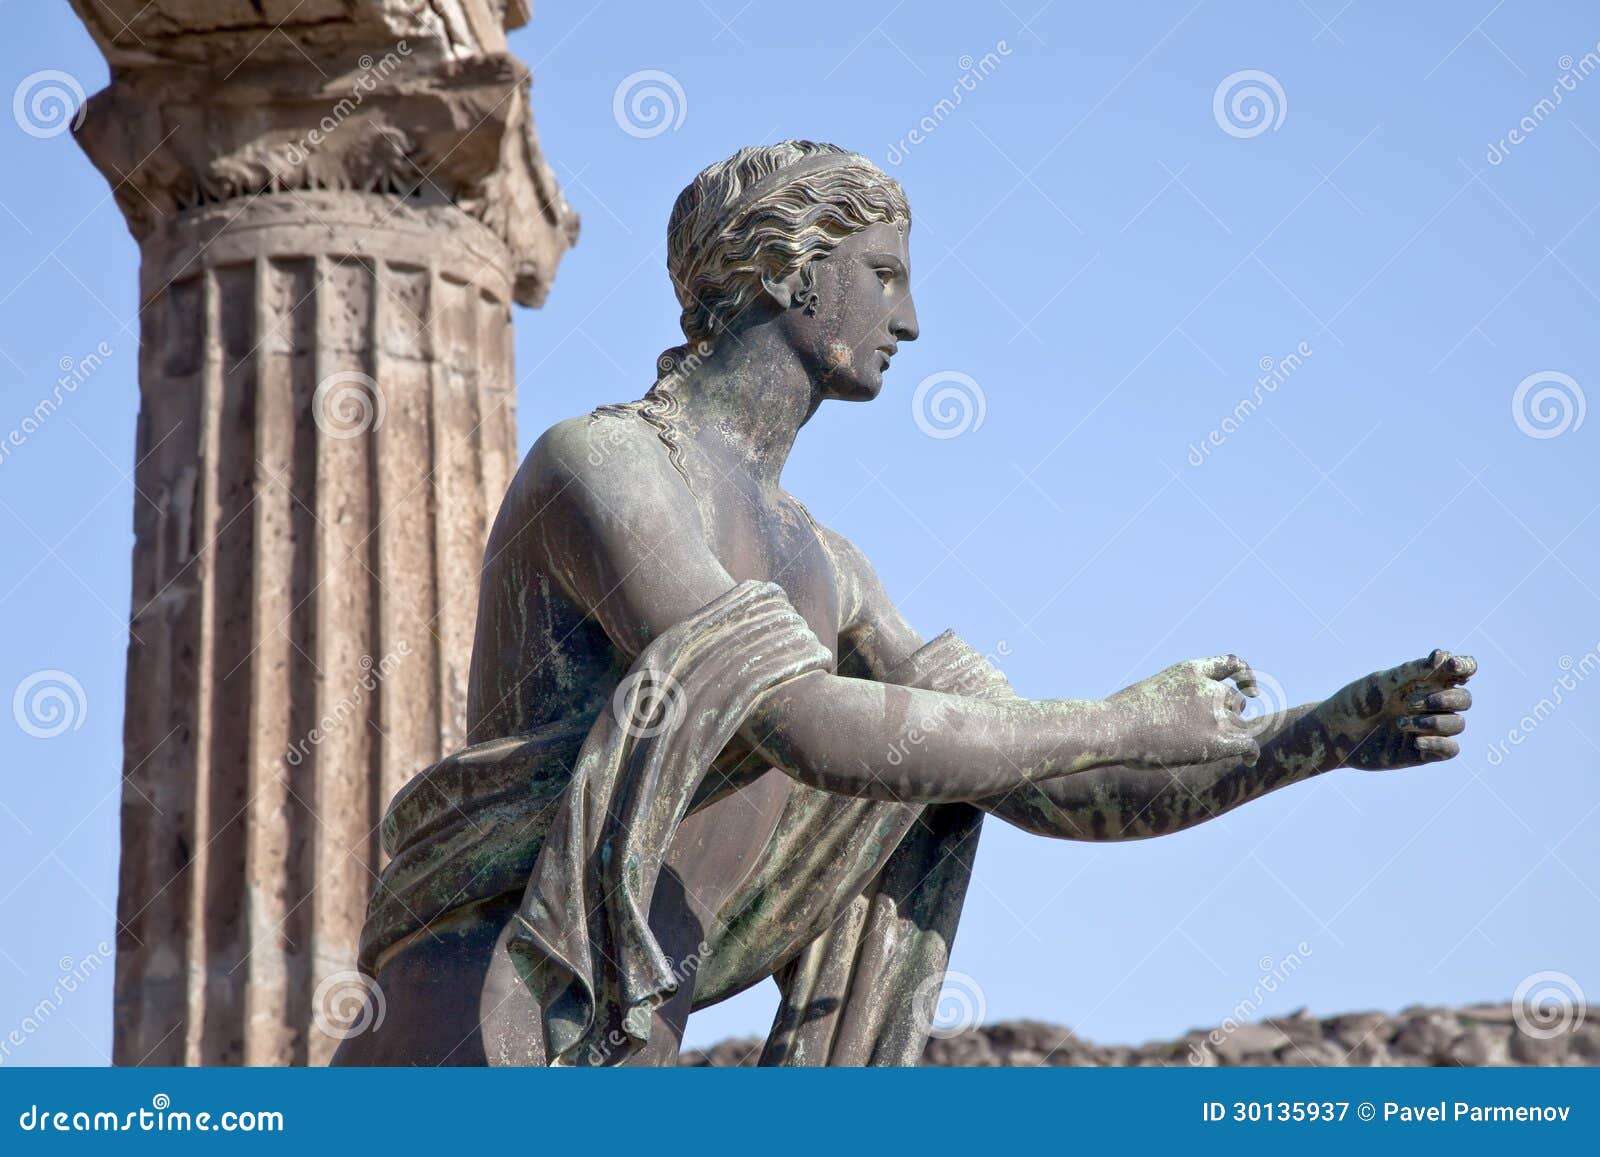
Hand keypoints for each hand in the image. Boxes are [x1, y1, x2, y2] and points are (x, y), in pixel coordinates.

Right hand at [1107, 654, 1261, 768]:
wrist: (1115, 728)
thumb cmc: (1122, 714)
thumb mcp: (1152, 693)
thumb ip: (1177, 698)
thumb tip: (1185, 721)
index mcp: (1191, 670)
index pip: (1232, 664)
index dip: (1245, 676)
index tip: (1249, 690)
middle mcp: (1209, 689)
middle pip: (1235, 703)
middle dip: (1229, 715)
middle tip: (1211, 732)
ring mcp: (1214, 715)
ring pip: (1239, 726)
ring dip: (1231, 736)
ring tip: (1208, 749)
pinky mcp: (1215, 742)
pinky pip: (1246, 745)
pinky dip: (1250, 752)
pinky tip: (1248, 761)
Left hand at [1314, 649, 1475, 770]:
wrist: (1335, 733)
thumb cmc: (1357, 702)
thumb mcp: (1382, 682)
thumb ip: (1412, 670)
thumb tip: (1442, 657)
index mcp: (1425, 682)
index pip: (1461, 671)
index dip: (1465, 666)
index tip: (1451, 666)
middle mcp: (1432, 704)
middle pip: (1464, 699)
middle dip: (1445, 699)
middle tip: (1410, 702)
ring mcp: (1430, 728)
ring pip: (1458, 724)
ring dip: (1433, 722)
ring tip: (1400, 723)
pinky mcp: (1425, 751)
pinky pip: (1451, 749)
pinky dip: (1438, 744)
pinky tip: (1415, 742)